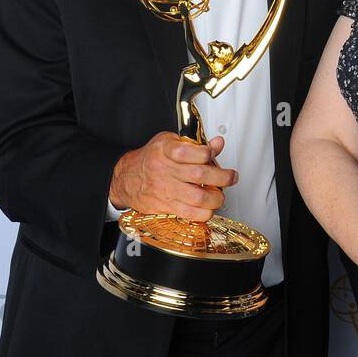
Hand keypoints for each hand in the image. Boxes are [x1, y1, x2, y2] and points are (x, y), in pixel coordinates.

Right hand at [109, 132, 237, 221]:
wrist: (126, 178)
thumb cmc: (151, 158)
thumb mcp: (170, 142)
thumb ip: (196, 144)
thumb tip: (217, 144)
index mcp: (166, 151)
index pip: (190, 151)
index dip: (207, 153)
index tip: (214, 153)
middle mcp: (166, 170)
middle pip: (199, 175)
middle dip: (222, 177)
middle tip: (230, 177)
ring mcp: (166, 190)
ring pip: (198, 197)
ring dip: (216, 198)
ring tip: (220, 195)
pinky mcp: (166, 206)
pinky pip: (189, 214)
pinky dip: (204, 213)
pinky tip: (209, 207)